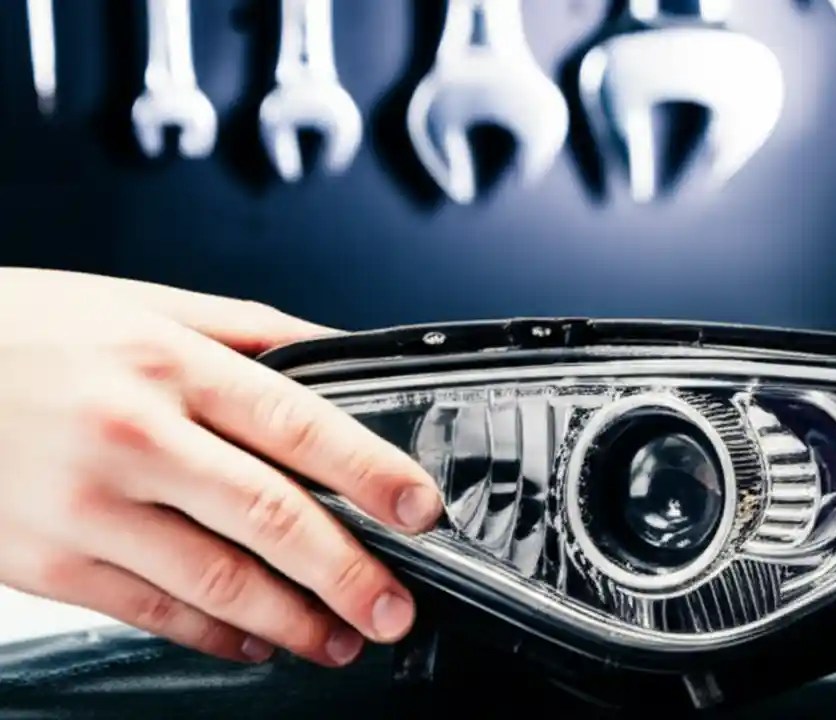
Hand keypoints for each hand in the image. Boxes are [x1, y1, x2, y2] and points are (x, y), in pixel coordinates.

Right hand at [0, 268, 442, 666]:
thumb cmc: (27, 332)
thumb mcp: (141, 306)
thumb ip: (249, 331)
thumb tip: (342, 352)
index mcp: (167, 362)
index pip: (297, 420)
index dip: (370, 471)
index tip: (420, 509)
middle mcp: (133, 433)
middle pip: (268, 514)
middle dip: (346, 572)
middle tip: (396, 609)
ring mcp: (87, 505)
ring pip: (214, 579)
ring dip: (291, 620)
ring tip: (340, 639)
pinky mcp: (49, 561)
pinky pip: (150, 611)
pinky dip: (213, 635)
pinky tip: (255, 642)